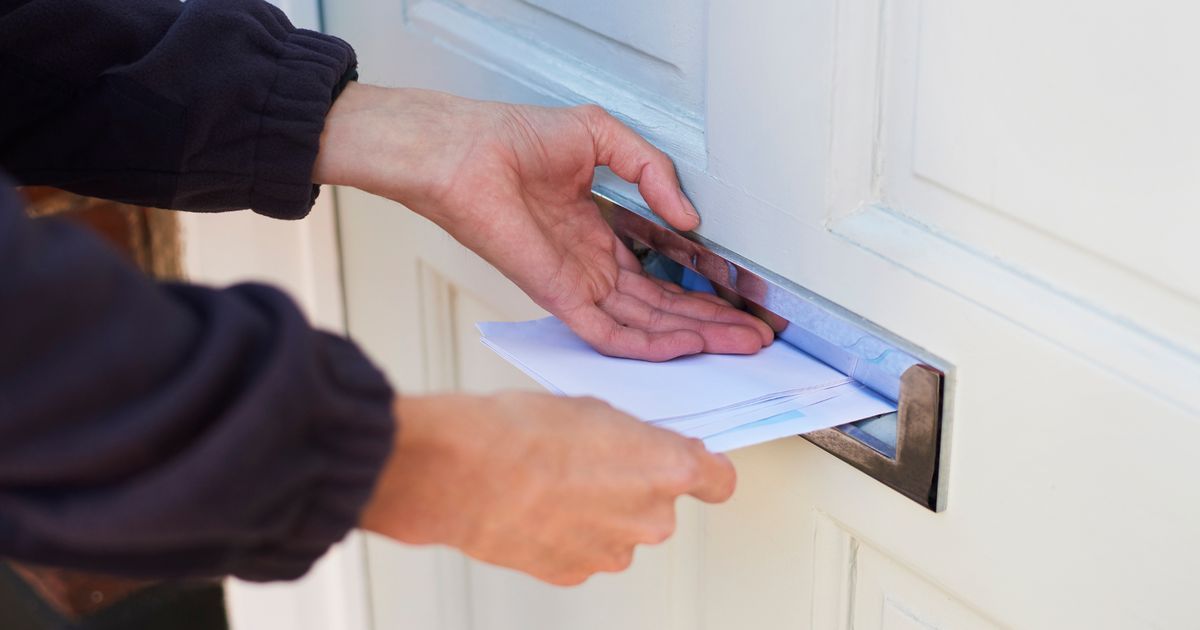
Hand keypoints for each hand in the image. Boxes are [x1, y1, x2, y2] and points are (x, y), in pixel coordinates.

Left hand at [315, 84, 772, 360]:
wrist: (464, 152)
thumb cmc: (512, 139)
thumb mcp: (602, 137)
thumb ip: (652, 171)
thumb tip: (686, 217)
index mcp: (597, 236)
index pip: (660, 279)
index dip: (702, 294)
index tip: (741, 302)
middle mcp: (590, 267)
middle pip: (662, 310)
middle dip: (712, 325)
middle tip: (754, 337)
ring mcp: (576, 286)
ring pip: (645, 327)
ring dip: (694, 338)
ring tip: (738, 345)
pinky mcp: (558, 296)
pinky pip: (609, 333)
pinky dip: (649, 345)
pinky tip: (687, 347)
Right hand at [359, 392, 736, 585]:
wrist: (465, 473)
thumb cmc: (521, 433)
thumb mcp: (593, 409)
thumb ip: (633, 437)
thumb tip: (634, 447)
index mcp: (666, 469)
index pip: (717, 481)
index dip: (705, 472)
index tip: (697, 467)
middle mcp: (650, 518)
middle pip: (660, 506)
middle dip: (634, 487)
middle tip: (592, 461)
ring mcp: (613, 551)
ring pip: (619, 531)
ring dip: (598, 512)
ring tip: (555, 482)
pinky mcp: (575, 572)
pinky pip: (584, 550)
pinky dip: (568, 534)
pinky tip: (539, 507)